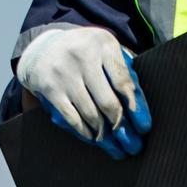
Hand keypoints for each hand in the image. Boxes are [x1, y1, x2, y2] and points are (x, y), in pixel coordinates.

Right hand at [16, 24, 148, 157]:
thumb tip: (139, 105)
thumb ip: (123, 69)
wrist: (43, 46)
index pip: (124, 82)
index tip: (143, 127)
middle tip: (130, 143)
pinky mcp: (50, 88)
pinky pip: (72, 118)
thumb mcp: (106, 48)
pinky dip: (84, 131)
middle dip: (120, 126)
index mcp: (103, 44)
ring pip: (91, 114)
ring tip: (113, 143)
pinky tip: (92, 136)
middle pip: (108, 102)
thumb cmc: (86, 52)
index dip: (136, 108)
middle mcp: (83, 56)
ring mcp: (64, 73)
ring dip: (103, 132)